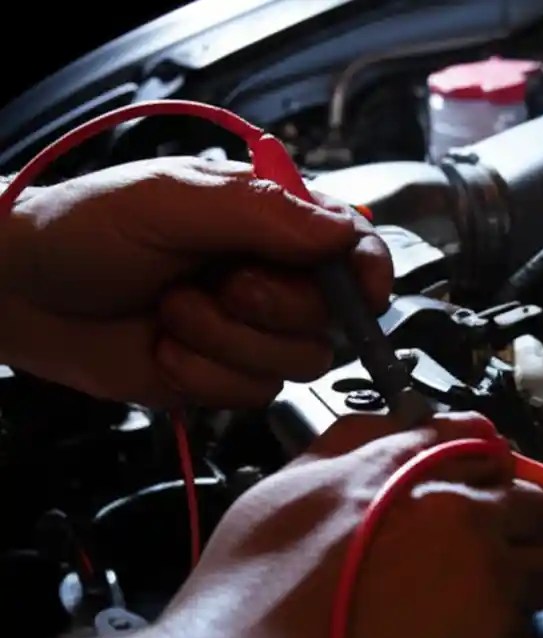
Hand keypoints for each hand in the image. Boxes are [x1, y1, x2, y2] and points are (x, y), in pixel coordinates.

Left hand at [0, 156, 390, 406]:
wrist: (20, 295)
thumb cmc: (83, 230)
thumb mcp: (171, 202)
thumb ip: (261, 214)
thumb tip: (342, 232)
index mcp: (273, 220)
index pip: (355, 247)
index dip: (370, 273)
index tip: (363, 292)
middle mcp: (274, 275)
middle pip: (334, 316)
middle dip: (270, 307)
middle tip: (216, 283)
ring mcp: (252, 330)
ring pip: (298, 362)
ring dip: (227, 342)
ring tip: (174, 313)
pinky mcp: (226, 375)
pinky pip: (255, 393)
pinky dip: (204, 375)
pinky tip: (165, 349)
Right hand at [160, 413, 542, 637]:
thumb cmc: (252, 602)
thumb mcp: (286, 492)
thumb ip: (353, 446)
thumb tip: (400, 425)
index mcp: (411, 473)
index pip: (481, 440)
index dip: (480, 463)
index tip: (477, 480)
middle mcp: (463, 518)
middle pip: (531, 501)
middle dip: (510, 521)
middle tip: (473, 550)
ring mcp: (490, 584)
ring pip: (542, 569)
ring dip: (517, 581)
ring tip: (463, 607)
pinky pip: (525, 634)